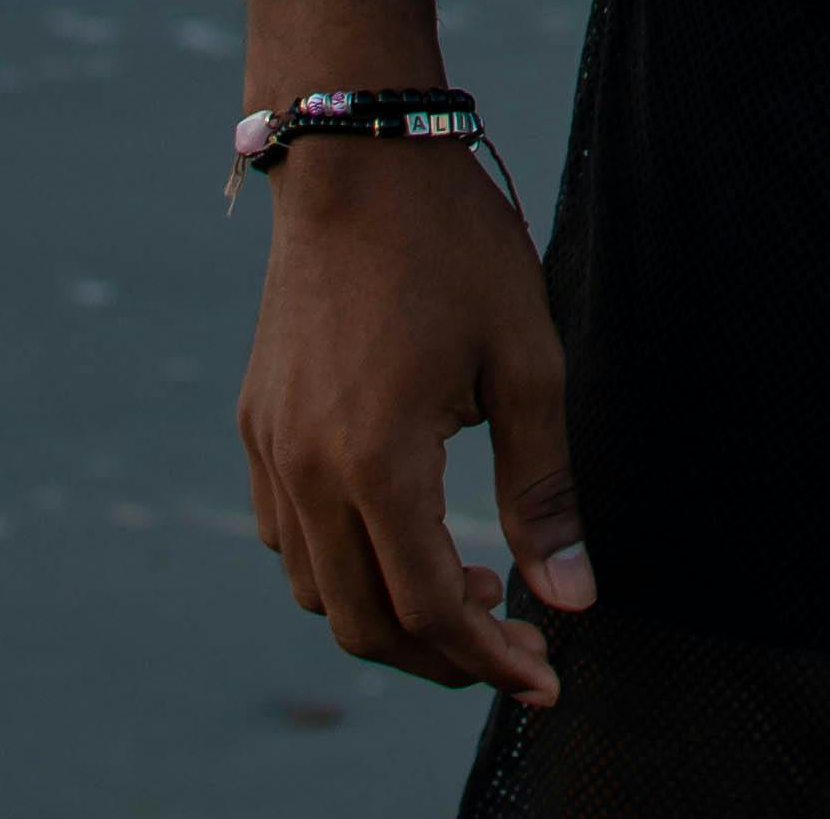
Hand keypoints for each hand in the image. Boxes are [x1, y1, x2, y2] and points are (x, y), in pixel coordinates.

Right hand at [238, 146, 589, 706]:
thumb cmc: (454, 246)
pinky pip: (285, 538)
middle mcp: (305, 473)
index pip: (430, 611)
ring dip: (388, 616)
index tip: (548, 676)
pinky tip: (402, 532)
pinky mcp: (255, 425)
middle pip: (362, 625)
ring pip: (316, 590)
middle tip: (515, 644)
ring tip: (470, 588)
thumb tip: (574, 599)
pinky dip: (341, 566)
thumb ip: (543, 489)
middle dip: (442, 659)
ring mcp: (268, 450)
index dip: (491, 661)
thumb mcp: (526, 359)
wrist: (357, 154)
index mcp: (377, 463)